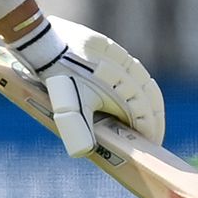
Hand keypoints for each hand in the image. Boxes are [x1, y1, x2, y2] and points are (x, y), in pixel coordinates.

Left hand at [17, 15, 164, 158]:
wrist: (43, 46)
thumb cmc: (58, 81)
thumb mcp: (68, 110)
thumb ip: (79, 132)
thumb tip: (85, 151)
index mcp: (118, 91)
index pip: (144, 115)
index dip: (150, 130)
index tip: (153, 142)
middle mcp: (125, 73)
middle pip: (150, 99)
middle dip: (155, 119)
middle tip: (154, 135)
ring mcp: (120, 57)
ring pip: (145, 81)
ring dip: (150, 100)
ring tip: (151, 116)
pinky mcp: (111, 47)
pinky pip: (133, 66)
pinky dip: (139, 81)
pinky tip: (137, 90)